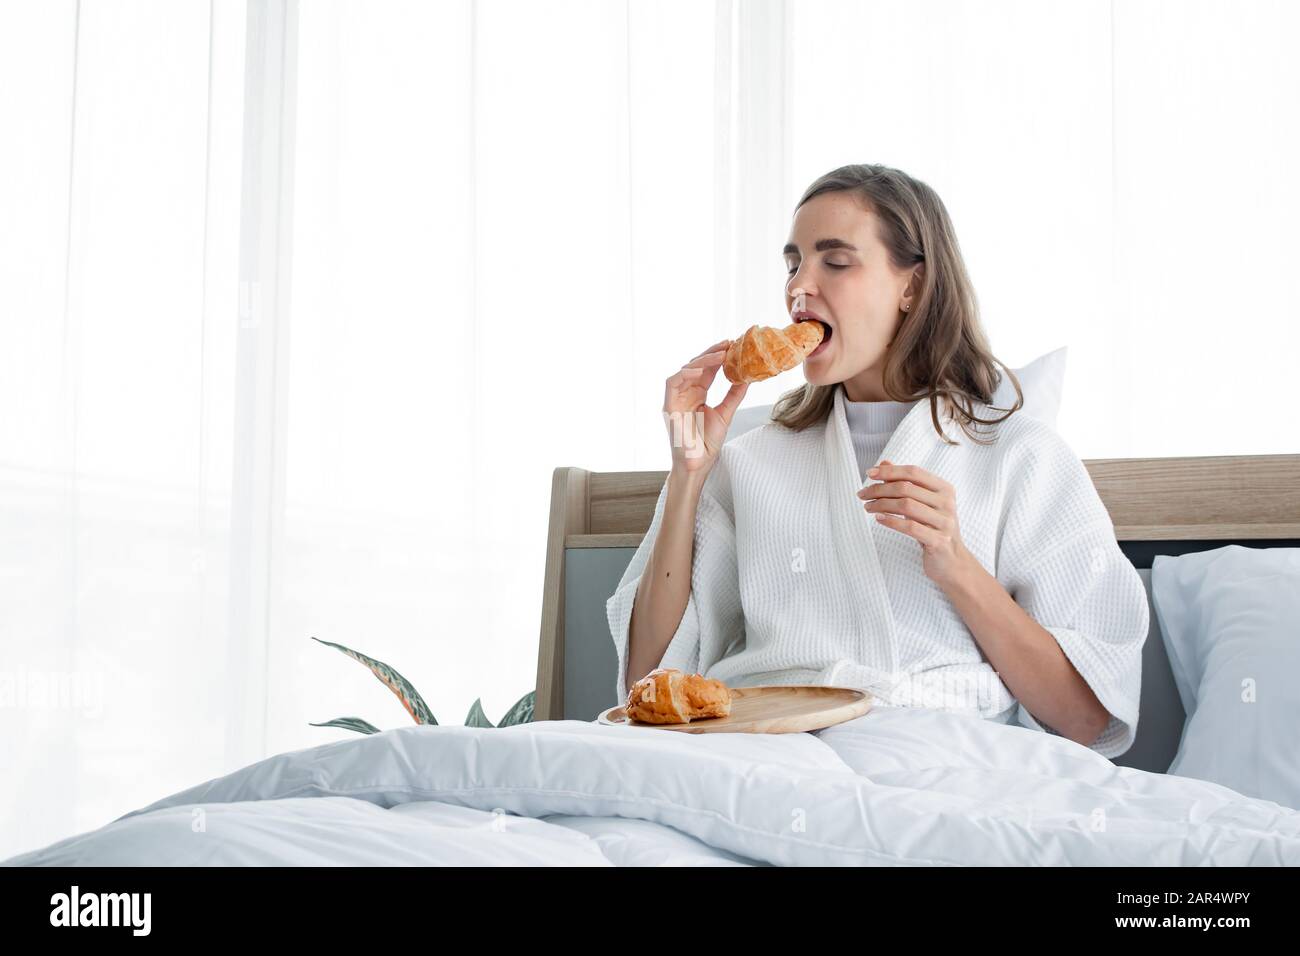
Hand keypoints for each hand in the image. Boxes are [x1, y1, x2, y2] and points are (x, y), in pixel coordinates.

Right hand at [662, 339, 747, 473]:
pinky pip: (672, 383)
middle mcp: (685, 393)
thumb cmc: (707, 443)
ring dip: (702, 361)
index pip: (707, 370)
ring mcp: (676, 399)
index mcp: (697, 394)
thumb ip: (734, 394)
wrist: (698, 463)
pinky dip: (685, 374)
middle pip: (696, 366)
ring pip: (685, 370)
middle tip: (728, 343)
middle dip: (712, 353)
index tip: (734, 346)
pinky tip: (700, 371)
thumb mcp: (726, 413)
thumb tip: (748, 376)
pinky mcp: (668, 406)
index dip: (718, 357)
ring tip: (720, 355)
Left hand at [856, 459, 976, 588]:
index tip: (870, 473)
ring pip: (906, 506)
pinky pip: (910, 527)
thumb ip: (906, 483)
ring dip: (881, 504)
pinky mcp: (938, 540)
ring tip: (867, 507)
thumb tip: (884, 464)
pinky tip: (878, 518)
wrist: (952, 561)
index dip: (890, 471)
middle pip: (906, 488)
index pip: (913, 472)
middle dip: (879, 489)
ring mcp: (944, 522)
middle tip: (862, 494)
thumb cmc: (934, 529)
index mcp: (944, 489)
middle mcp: (947, 502)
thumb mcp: (922, 504)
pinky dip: (891, 521)